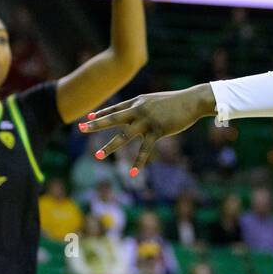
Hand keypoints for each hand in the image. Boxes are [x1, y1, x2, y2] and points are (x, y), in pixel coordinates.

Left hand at [79, 85, 215, 173]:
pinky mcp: (157, 131)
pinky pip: (145, 149)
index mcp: (138, 102)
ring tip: (97, 156)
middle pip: (113, 118)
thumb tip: (138, 113)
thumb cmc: (177, 101)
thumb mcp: (157, 100)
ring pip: (124, 136)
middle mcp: (139, 110)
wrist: (192, 100)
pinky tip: (132, 173)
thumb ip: (146, 107)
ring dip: (110, 147)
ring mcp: (147, 121)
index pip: (115, 108)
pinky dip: (139, 162)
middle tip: (80, 128)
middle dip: (96, 125)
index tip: (88, 119)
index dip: (101, 114)